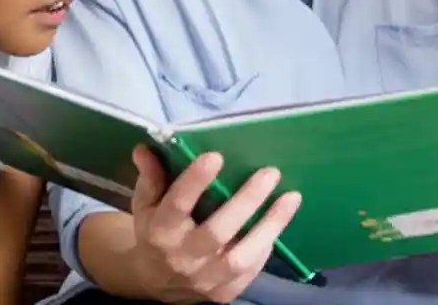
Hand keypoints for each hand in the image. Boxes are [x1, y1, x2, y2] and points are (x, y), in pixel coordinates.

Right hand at [128, 145, 301, 303]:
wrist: (157, 280)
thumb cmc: (156, 231)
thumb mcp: (146, 204)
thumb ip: (151, 177)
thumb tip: (146, 147)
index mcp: (159, 231)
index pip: (176, 205)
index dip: (195, 181)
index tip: (216, 155)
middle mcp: (182, 258)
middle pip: (216, 232)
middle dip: (245, 201)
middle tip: (269, 172)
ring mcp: (205, 279)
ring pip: (241, 256)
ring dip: (269, 226)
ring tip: (291, 197)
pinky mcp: (224, 292)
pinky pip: (251, 270)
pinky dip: (266, 246)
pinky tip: (279, 221)